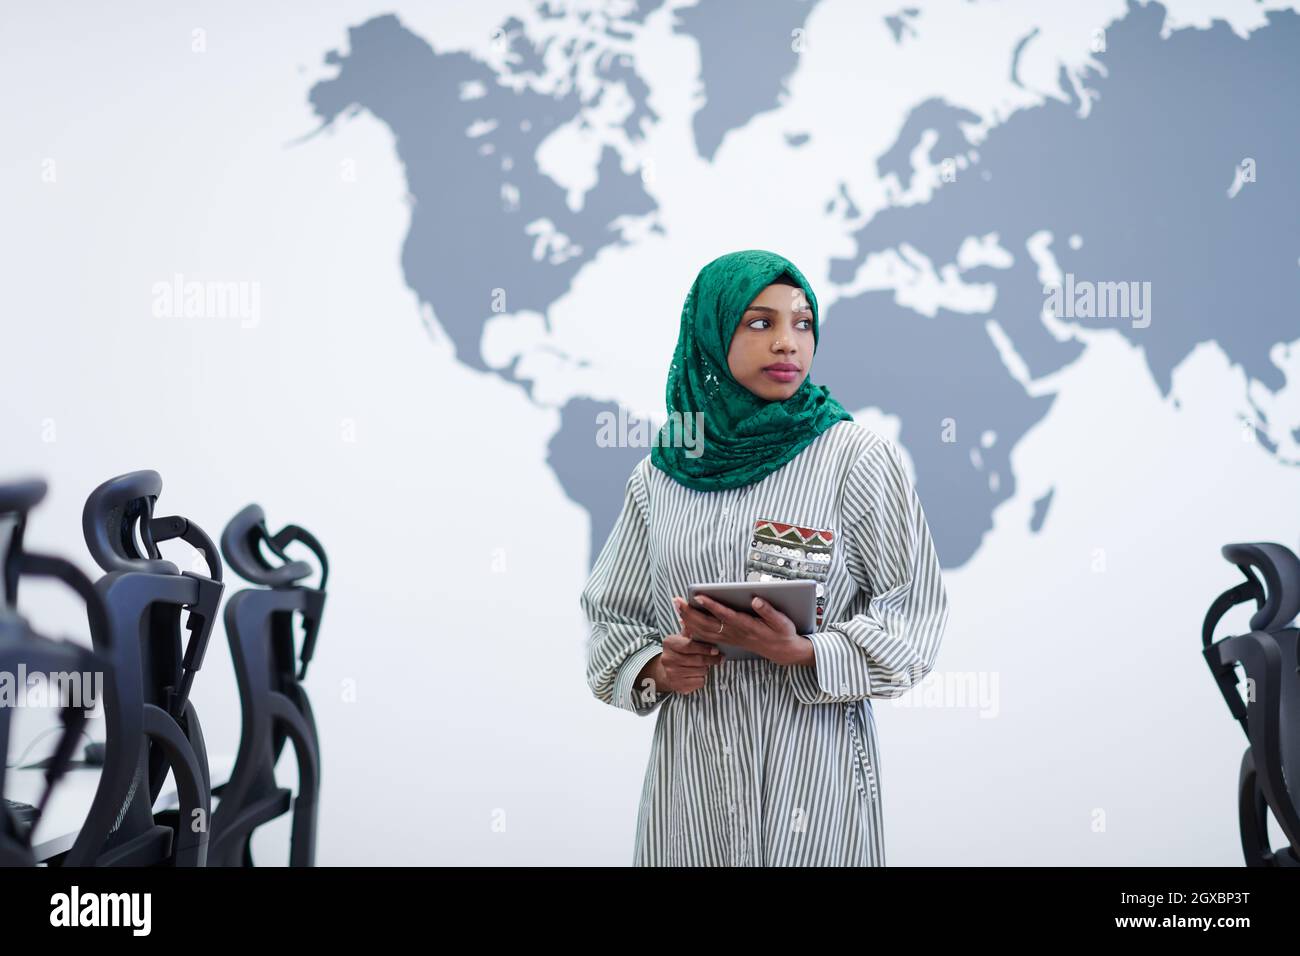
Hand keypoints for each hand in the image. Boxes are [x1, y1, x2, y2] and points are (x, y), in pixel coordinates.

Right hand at [641, 633, 723, 695]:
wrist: (666, 671)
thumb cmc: (679, 652)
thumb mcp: (682, 638)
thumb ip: (690, 629)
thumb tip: (696, 615)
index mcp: (669, 643)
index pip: (690, 646)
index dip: (705, 648)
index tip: (716, 649)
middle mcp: (667, 658)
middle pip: (696, 660)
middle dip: (711, 659)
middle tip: (720, 658)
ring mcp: (671, 673)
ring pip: (699, 671)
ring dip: (706, 669)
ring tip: (705, 665)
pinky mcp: (677, 686)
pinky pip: (698, 682)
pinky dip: (701, 678)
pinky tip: (698, 674)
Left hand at [672, 594, 811, 666]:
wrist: (782, 652)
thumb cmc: (782, 633)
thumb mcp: (782, 622)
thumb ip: (768, 611)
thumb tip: (755, 600)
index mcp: (747, 626)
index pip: (725, 615)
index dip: (711, 606)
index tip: (698, 596)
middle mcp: (735, 633)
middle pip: (708, 624)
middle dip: (691, 612)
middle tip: (676, 600)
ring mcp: (730, 638)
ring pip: (705, 631)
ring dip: (689, 620)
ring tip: (677, 606)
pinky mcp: (728, 640)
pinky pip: (707, 637)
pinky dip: (694, 630)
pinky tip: (684, 622)